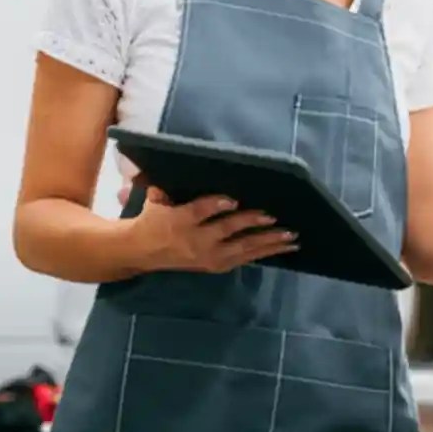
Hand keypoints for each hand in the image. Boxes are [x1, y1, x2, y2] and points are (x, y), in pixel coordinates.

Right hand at [125, 186, 297, 273]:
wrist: (141, 253)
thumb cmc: (152, 219)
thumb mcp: (153, 201)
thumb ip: (164, 187)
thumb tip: (172, 166)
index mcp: (179, 220)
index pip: (199, 211)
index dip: (216, 205)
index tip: (233, 199)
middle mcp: (196, 240)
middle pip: (226, 230)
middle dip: (251, 223)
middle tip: (273, 216)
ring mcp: (209, 256)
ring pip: (243, 248)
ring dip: (268, 241)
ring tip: (291, 235)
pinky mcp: (217, 266)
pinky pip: (245, 259)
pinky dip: (266, 252)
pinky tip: (284, 247)